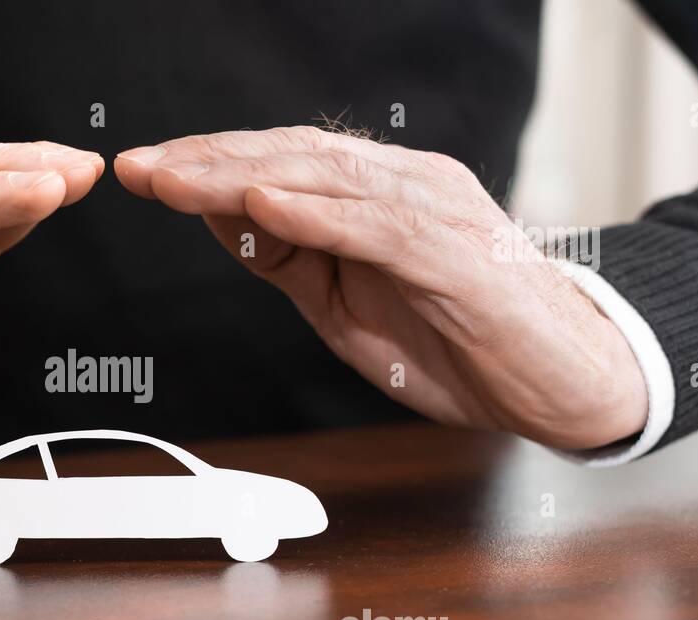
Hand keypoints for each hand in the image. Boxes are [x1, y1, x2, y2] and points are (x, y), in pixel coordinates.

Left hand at [114, 127, 646, 449]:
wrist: (560, 384)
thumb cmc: (458, 341)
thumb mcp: (344, 305)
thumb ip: (289, 258)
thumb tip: (222, 218)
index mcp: (375, 196)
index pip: (279, 161)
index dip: (207, 164)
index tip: (143, 173)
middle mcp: (404, 186)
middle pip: (290, 156)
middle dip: (205, 161)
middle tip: (137, 167)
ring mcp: (433, 213)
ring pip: (323, 177)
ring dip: (240, 175)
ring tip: (173, 180)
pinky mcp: (456, 253)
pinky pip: (376, 225)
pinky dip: (316, 212)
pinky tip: (261, 204)